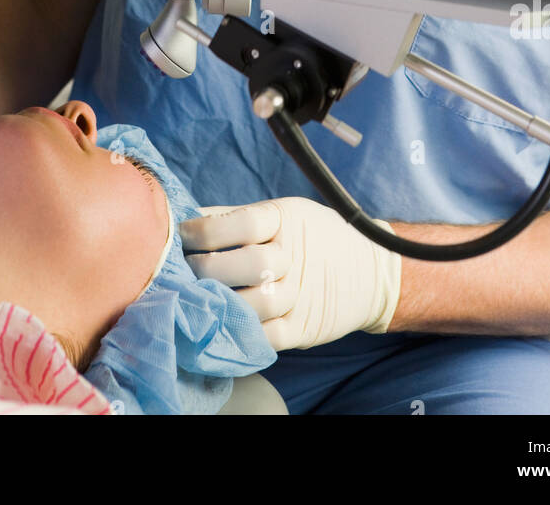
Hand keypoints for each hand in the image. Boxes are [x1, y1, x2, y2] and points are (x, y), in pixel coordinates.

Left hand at [180, 196, 401, 350]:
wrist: (371, 271)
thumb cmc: (314, 236)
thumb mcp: (284, 213)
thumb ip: (239, 216)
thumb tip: (187, 216)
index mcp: (287, 220)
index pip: (241, 224)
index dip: (203, 231)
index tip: (179, 237)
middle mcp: (295, 256)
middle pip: (248, 264)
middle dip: (207, 269)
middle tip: (182, 272)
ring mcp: (301, 295)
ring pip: (255, 304)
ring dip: (219, 303)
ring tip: (195, 299)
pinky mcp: (304, 329)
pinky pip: (266, 337)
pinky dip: (238, 333)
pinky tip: (217, 324)